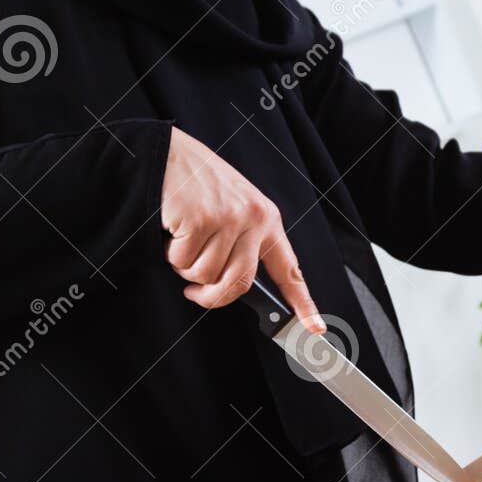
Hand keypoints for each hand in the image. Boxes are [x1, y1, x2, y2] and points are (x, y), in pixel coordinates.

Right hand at [160, 127, 324, 332]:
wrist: (166, 153)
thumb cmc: (196, 184)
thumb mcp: (232, 208)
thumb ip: (241, 243)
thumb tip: (231, 286)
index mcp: (266, 219)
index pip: (290, 270)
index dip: (303, 303)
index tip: (316, 328)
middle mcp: (253, 219)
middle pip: (239, 284)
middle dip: (211, 297)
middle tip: (193, 291)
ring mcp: (228, 219)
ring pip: (207, 276)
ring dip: (185, 267)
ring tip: (182, 239)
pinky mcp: (201, 220)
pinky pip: (183, 261)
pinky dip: (171, 252)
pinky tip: (173, 229)